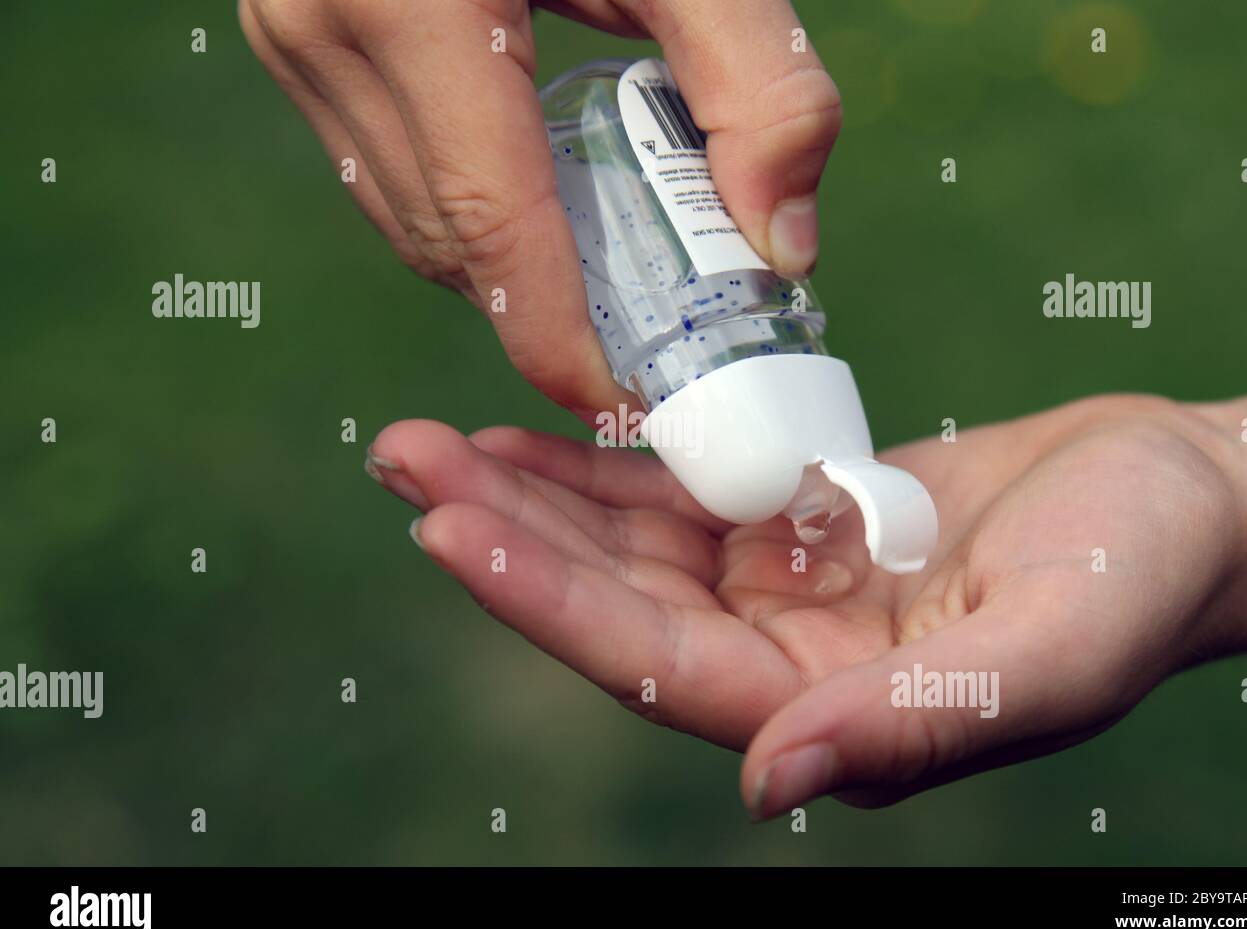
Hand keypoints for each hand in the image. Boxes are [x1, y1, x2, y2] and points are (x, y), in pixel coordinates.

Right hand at [240, 0, 841, 412]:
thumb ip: (753, 81)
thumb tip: (785, 243)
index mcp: (416, 0)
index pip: (489, 223)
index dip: (556, 334)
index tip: (623, 401)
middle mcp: (325, 27)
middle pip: (450, 240)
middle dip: (547, 305)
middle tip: (646, 328)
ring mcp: (291, 36)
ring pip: (408, 219)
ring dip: (506, 259)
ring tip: (599, 260)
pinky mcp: (292, 39)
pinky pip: (384, 172)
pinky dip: (465, 205)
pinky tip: (530, 185)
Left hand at [368, 391, 1246, 816]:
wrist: (1176, 502)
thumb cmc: (1138, 575)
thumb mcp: (1050, 652)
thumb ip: (918, 724)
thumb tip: (769, 786)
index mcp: (827, 714)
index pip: (656, 667)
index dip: (549, 600)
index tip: (450, 525)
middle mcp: (783, 666)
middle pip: (615, 605)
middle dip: (506, 535)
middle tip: (402, 461)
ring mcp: (782, 596)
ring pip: (628, 552)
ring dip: (531, 496)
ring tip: (430, 444)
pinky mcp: (793, 531)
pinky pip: (678, 503)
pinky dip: (604, 469)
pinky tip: (533, 431)